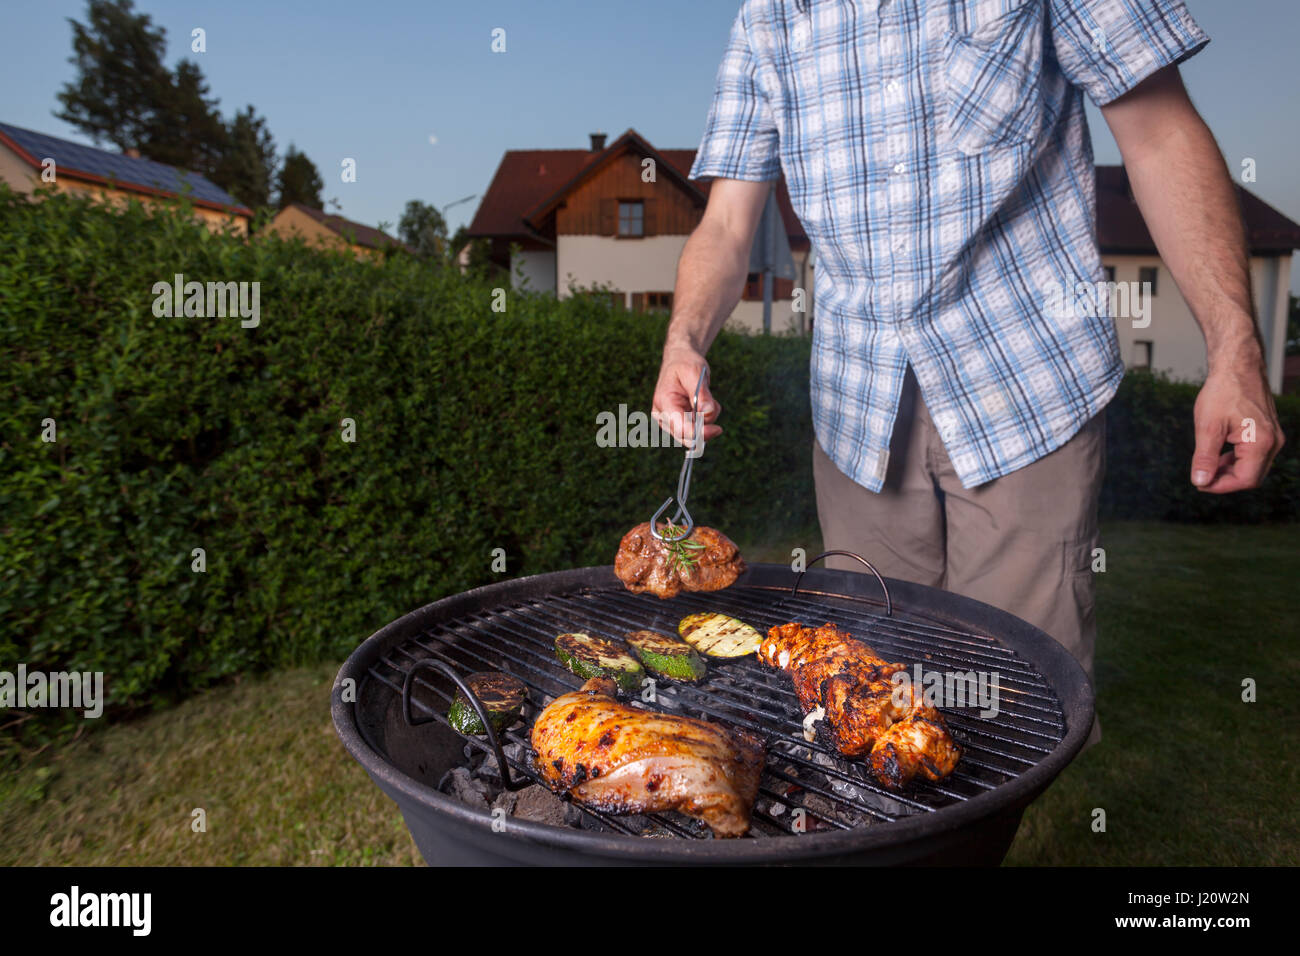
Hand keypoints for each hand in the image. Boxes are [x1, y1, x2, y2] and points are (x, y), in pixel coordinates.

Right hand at [652, 346, 721, 446]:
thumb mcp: (694, 372)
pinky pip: (696, 430)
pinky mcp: (677, 423)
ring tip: (705, 397)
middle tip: (714, 406)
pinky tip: (702, 404)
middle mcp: (663, 416)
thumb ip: (701, 393)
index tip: (718, 429)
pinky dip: (705, 419)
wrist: (679, 360)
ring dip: (706, 420)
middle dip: (705, 426)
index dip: (699, 432)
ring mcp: (669, 422)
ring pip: (694, 435)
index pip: (680, 427)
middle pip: (686, 436)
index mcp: (663, 402)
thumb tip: (709, 413)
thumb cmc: (685, 364)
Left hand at [1190, 354, 1284, 492]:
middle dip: (1225, 480)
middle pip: (1251, 476)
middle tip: (1201, 476)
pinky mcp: (1268, 432)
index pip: (1245, 479)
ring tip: (1207, 465)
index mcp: (1261, 442)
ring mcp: (1273, 437)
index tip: (1199, 483)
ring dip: (1230, 471)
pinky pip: (1254, 455)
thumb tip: (1200, 481)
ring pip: (1253, 467)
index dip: (1221, 486)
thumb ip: (1204, 457)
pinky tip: (1218, 455)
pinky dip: (1236, 460)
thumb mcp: (1207, 426)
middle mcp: (1273, 442)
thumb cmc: (1222, 392)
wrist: (1237, 366)